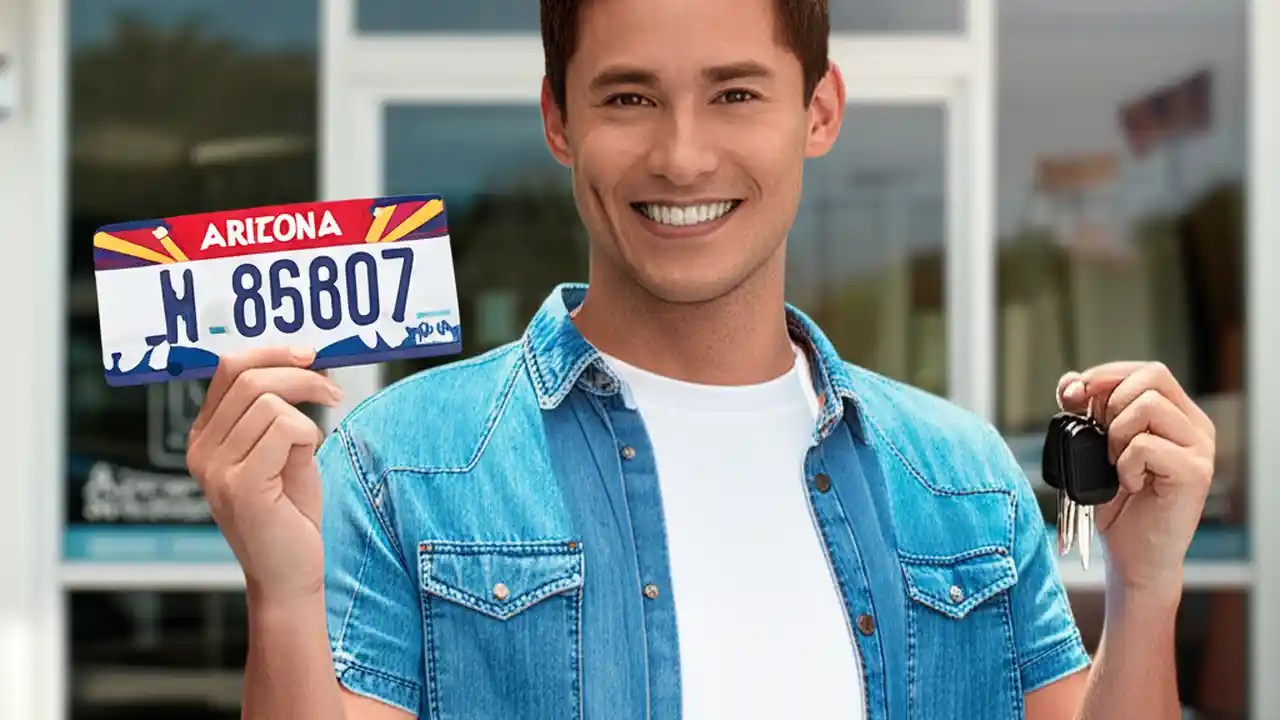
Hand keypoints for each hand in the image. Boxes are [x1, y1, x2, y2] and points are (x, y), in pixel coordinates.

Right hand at [186, 347, 342, 602]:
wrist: (290, 573)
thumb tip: (303, 359)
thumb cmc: (290, 513)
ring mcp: (216, 469)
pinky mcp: (241, 485)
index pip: (226, 369)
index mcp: (206, 437)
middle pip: (249, 377)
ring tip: (321, 431)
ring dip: (309, 407)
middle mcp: (202, 451)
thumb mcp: (283, 451)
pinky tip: (310, 454)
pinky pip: (284, 428)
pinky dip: (309, 432)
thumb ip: (278, 410)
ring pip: (269, 401)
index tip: (309, 354)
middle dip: (300, 373)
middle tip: (331, 388)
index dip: (270, 351)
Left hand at [1056, 362, 1214, 598]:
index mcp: (1176, 415)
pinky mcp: (1194, 472)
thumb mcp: (1094, 446)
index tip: (1072, 394)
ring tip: (1118, 465)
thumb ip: (1086, 410)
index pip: (1145, 370)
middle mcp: (1195, 426)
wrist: (1132, 555)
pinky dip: (1125, 464)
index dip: (1105, 375)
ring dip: (1117, 435)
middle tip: (1102, 440)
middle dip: (1110, 402)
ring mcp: (1200, 449)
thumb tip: (1069, 382)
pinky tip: (1130, 484)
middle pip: (1151, 376)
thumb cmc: (1116, 503)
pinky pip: (1146, 445)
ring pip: (1147, 406)